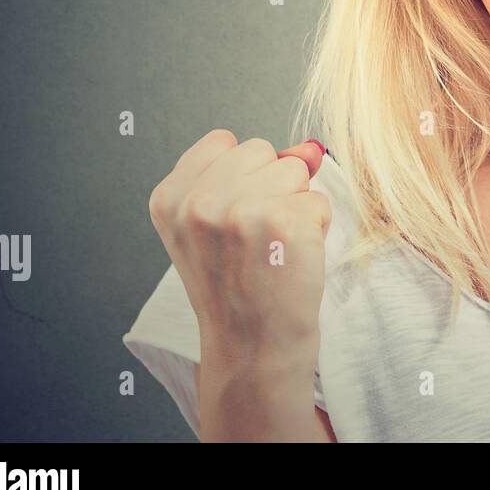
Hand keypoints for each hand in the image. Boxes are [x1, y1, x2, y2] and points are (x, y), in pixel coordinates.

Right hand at [147, 130, 330, 372]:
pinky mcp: (285, 222)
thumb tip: (309, 148)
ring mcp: (241, 210)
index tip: (232, 220)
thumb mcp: (218, 225)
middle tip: (256, 239)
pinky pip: (319, 199)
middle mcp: (198, 201)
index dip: (241, 176)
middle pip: (261, 150)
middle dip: (270, 186)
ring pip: (295, 169)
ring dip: (295, 204)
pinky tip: (292, 258)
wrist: (253, 347)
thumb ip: (253, 175)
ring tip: (273, 247)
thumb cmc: (238, 286)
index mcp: (170, 197)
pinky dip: (316, 225)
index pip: (224, 142)